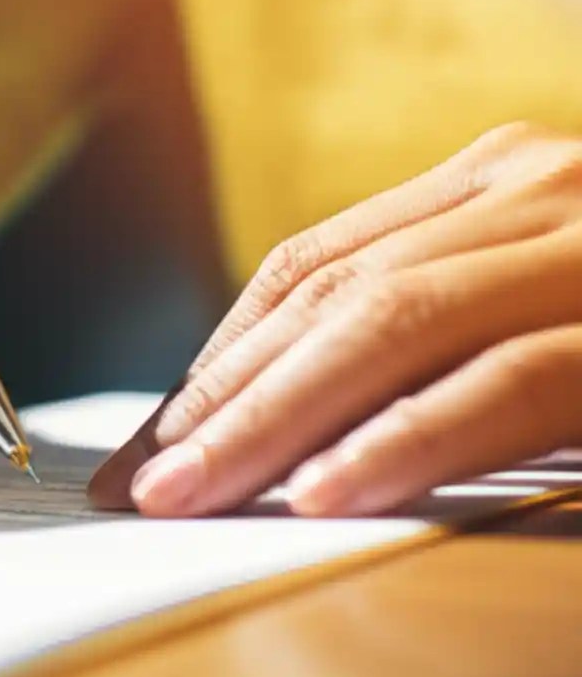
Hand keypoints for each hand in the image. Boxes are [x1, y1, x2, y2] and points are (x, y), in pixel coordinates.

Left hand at [90, 122, 581, 516]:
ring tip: (190, 494)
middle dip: (220, 400)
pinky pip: (503, 382)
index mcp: (492, 182)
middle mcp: (532, 191)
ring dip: (271, 421)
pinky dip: (402, 440)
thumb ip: (428, 323)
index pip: (311, 267)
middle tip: (141, 485)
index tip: (150, 441)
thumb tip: (277, 418)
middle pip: (330, 298)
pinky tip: (319, 491)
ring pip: (388, 327)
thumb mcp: (535, 294)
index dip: (217, 359)